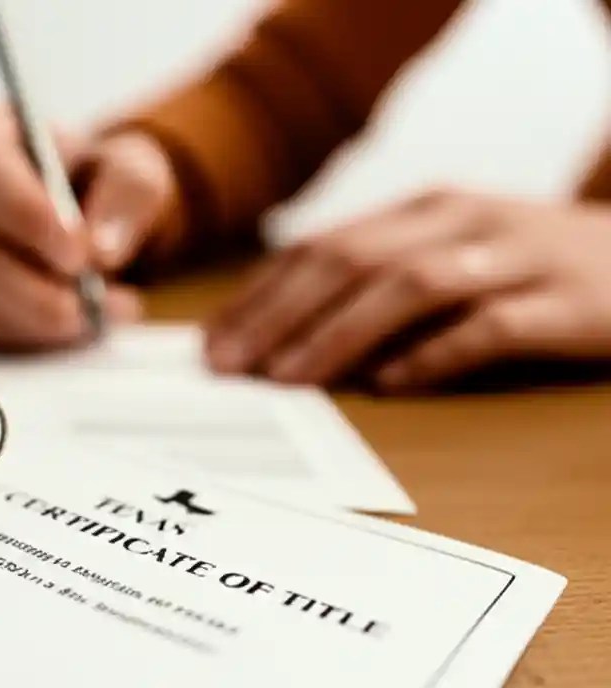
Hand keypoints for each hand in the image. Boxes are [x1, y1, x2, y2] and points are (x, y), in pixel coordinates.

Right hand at [0, 101, 181, 349]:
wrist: (73, 212)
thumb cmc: (89, 177)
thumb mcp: (127, 165)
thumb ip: (127, 192)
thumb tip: (103, 248)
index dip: (22, 213)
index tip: (77, 250)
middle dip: (31, 285)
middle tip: (91, 299)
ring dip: (42, 316)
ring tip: (108, 311)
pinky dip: (38, 334)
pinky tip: (84, 321)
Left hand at [204, 190, 610, 390]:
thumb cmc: (531, 267)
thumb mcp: (453, 254)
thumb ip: (379, 282)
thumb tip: (281, 337)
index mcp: (426, 209)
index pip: (321, 246)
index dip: (260, 294)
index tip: (211, 341)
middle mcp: (463, 221)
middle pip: (351, 261)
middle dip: (278, 314)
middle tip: (229, 367)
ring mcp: (517, 258)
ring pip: (409, 288)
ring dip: (337, 334)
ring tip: (287, 378)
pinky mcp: (567, 304)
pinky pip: (489, 328)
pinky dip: (433, 355)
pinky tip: (388, 387)